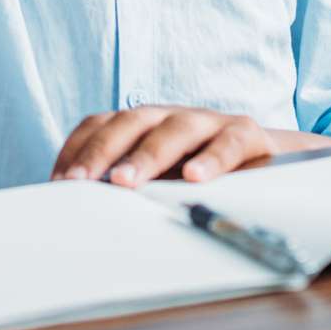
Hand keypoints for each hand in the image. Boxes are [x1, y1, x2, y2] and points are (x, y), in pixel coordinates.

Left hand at [52, 105, 330, 187]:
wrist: (272, 160)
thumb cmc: (202, 172)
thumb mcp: (161, 179)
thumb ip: (130, 186)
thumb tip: (81, 214)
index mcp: (144, 123)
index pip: (101, 123)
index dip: (78, 149)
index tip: (58, 181)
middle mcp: (171, 115)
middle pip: (130, 121)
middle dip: (101, 151)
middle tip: (79, 182)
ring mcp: (208, 120)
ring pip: (174, 128)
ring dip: (147, 155)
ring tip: (125, 182)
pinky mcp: (246, 133)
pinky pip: (229, 141)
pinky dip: (212, 159)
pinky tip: (194, 178)